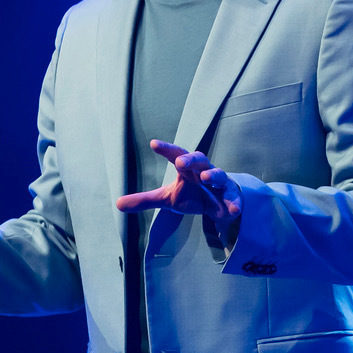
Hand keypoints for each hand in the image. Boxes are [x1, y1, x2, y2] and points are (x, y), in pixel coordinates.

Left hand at [116, 140, 241, 230]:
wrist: (218, 205)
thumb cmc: (191, 195)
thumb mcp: (167, 199)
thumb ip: (144, 200)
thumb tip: (118, 204)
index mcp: (186, 168)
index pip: (175, 154)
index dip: (165, 148)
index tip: (153, 143)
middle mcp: (202, 170)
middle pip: (198, 158)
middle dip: (191, 159)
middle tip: (180, 161)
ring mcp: (218, 182)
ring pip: (218, 174)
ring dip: (212, 174)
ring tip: (206, 177)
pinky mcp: (230, 196)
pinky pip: (233, 197)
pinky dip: (234, 202)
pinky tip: (233, 209)